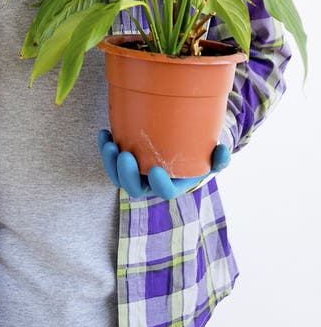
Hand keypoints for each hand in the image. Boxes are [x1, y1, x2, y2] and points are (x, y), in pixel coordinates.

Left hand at [98, 129, 230, 199]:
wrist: (183, 143)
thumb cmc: (199, 152)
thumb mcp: (212, 155)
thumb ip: (220, 157)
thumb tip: (222, 151)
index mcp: (174, 184)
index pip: (164, 192)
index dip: (159, 184)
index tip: (155, 170)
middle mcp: (152, 182)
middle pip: (135, 188)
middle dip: (126, 174)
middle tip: (125, 155)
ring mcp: (136, 173)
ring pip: (118, 176)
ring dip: (111, 162)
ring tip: (110, 144)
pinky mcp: (124, 161)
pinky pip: (111, 161)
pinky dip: (106, 149)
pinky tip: (105, 134)